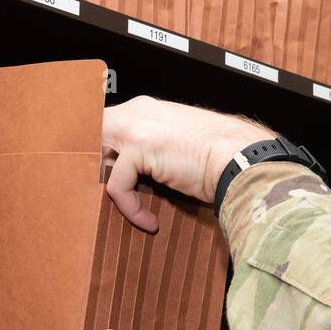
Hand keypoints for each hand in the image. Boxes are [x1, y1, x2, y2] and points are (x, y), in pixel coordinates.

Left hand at [101, 95, 273, 231]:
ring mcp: (136, 125)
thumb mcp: (176, 148)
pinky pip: (117, 185)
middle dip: (91, 167)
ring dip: (110, 188)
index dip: (97, 155)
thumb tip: (124, 174)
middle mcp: (137, 110)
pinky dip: (131, 208)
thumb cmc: (218, 160)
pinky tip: (150, 221)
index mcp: (146, 109)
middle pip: (88, 136)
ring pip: (97, 160)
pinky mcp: (139, 145)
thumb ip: (150, 151)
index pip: (102, 127)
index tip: (100, 181)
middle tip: (108, 196)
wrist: (242, 159)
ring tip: (130, 207)